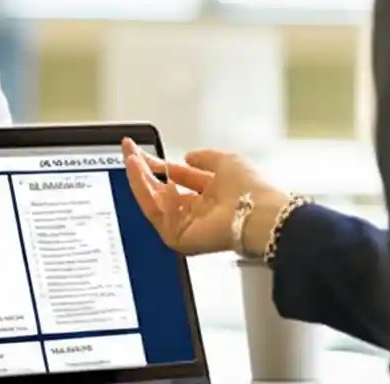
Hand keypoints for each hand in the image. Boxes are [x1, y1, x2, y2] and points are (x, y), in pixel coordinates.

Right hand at [122, 137, 289, 256]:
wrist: (261, 215)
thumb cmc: (251, 191)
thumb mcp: (225, 162)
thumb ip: (204, 158)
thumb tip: (187, 156)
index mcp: (208, 196)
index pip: (174, 179)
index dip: (156, 164)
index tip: (139, 151)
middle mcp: (196, 212)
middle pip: (158, 191)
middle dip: (141, 171)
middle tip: (128, 153)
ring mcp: (186, 226)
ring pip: (153, 203)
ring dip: (140, 181)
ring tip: (132, 162)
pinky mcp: (180, 238)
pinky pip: (159, 216)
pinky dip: (155, 198)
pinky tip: (158, 182)